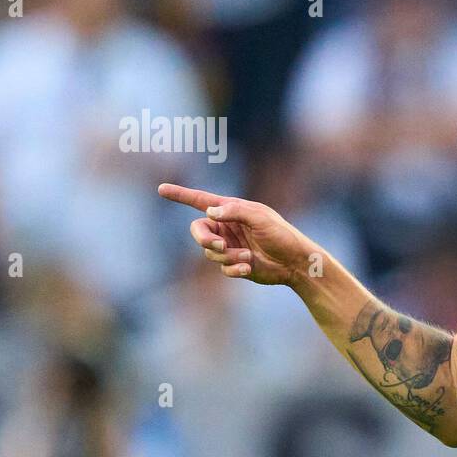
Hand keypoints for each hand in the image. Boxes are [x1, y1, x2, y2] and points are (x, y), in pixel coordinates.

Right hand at [158, 183, 315, 286]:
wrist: (295, 263)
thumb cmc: (282, 235)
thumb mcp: (261, 218)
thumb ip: (235, 212)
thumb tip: (210, 211)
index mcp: (232, 211)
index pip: (201, 201)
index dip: (181, 195)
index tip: (161, 189)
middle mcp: (226, 228)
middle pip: (197, 231)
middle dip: (204, 239)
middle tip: (220, 245)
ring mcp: (229, 246)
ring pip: (209, 252)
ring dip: (227, 255)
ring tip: (247, 256)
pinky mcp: (234, 264)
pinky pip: (222, 267)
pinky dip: (233, 268)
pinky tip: (248, 267)